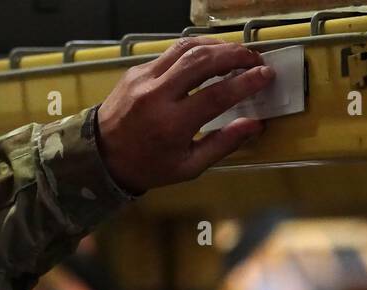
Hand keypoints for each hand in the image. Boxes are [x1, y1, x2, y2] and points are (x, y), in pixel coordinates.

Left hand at [96, 38, 273, 194]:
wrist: (101, 157)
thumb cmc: (148, 166)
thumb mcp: (188, 167)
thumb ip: (223, 144)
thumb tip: (255, 125)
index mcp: (171, 125)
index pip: (217, 94)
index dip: (246, 82)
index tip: (266, 75)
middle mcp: (157, 96)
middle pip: (203, 60)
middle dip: (235, 54)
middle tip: (255, 59)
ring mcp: (144, 79)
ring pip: (186, 47)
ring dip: (217, 46)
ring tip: (236, 53)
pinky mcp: (137, 70)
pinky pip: (171, 52)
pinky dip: (195, 49)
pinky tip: (210, 56)